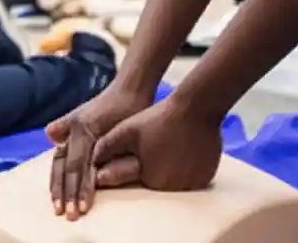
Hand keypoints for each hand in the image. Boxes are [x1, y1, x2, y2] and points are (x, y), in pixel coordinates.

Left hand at [46, 84, 153, 219]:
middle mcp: (75, 134)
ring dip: (79, 189)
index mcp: (72, 135)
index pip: (60, 164)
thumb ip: (67, 128)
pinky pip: (97, 160)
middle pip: (67, 168)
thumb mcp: (83, 115)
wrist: (129, 92)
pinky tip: (96, 190)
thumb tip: (51, 137)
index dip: (56, 184)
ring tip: (79, 209)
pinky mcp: (103, 134)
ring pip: (80, 166)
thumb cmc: (110, 107)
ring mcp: (88, 133)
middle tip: (64, 213)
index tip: (55, 205)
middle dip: (65, 192)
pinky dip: (95, 176)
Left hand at [90, 94, 222, 191]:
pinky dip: (185, 171)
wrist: (197, 111)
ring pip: (172, 182)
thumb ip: (108, 147)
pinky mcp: (205, 179)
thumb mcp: (128, 130)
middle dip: (145, 172)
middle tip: (148, 153)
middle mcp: (169, 187)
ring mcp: (190, 184)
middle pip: (152, 181)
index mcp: (148, 177)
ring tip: (169, 151)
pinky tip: (183, 155)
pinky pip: (190, 179)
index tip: (111, 169)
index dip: (118, 172)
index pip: (129, 179)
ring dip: (167, 173)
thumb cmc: (159, 119)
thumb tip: (91, 162)